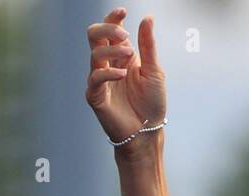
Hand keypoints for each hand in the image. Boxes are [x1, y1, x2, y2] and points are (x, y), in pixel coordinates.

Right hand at [85, 7, 165, 143]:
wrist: (148, 131)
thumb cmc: (151, 103)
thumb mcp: (154, 71)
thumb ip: (148, 45)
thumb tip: (148, 18)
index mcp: (121, 56)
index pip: (110, 30)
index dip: (113, 18)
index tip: (123, 11)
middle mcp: (107, 64)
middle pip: (94, 36)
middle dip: (107, 30)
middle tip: (124, 35)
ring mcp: (99, 78)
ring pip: (94, 54)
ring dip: (112, 51)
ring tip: (130, 56)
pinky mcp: (95, 95)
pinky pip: (95, 78)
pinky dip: (108, 73)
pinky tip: (123, 74)